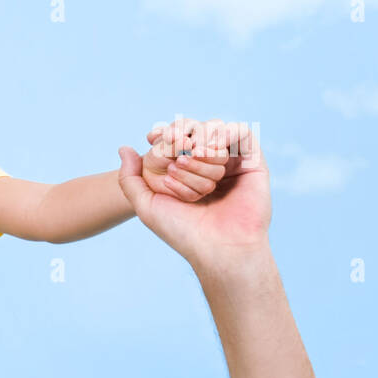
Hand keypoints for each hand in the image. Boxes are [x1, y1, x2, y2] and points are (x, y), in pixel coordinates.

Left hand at [119, 119, 270, 271]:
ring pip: (217, 129)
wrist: (218, 248)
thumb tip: (124, 148)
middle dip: (181, 133)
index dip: (165, 132)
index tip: (153, 137)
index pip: (176, 138)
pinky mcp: (253, 163)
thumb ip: (129, 178)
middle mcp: (210, 166)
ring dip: (201, 136)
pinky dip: (224, 133)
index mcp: (187, 173)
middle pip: (195, 130)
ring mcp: (232, 163)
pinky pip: (242, 133)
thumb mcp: (146, 205)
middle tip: (173, 144)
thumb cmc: (181, 231)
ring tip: (192, 153)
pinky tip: (210, 148)